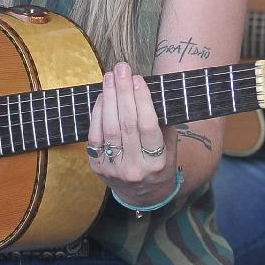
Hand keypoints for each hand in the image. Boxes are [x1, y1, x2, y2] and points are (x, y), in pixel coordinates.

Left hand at [86, 62, 177, 206]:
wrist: (142, 195)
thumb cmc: (159, 164)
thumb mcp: (170, 148)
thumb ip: (164, 124)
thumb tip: (151, 92)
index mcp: (157, 162)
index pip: (148, 127)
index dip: (142, 100)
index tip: (138, 79)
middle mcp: (134, 167)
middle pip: (126, 124)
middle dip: (123, 92)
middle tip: (121, 69)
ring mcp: (113, 168)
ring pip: (109, 128)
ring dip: (109, 99)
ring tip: (110, 78)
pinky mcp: (97, 167)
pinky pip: (94, 136)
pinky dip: (97, 114)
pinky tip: (102, 97)